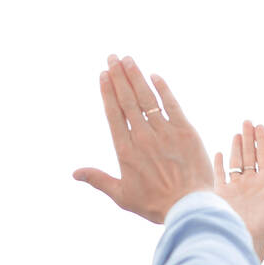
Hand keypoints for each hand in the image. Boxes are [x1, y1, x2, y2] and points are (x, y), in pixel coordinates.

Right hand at [74, 55, 214, 223]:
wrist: (189, 207)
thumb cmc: (155, 205)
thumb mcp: (122, 196)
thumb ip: (98, 180)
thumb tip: (74, 173)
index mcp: (126, 151)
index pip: (114, 114)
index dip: (108, 92)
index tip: (103, 75)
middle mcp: (143, 137)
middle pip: (128, 100)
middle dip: (118, 76)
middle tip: (112, 57)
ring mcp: (164, 133)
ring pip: (147, 98)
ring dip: (137, 77)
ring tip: (128, 60)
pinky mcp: (185, 132)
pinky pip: (172, 105)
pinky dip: (163, 89)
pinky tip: (155, 76)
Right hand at [213, 121, 263, 260]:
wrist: (244, 240)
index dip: (262, 141)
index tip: (260, 126)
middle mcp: (250, 184)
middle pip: (250, 155)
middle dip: (249, 138)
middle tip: (247, 121)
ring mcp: (235, 188)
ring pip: (236, 162)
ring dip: (237, 147)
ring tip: (238, 133)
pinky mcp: (221, 193)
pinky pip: (219, 174)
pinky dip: (219, 163)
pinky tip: (220, 153)